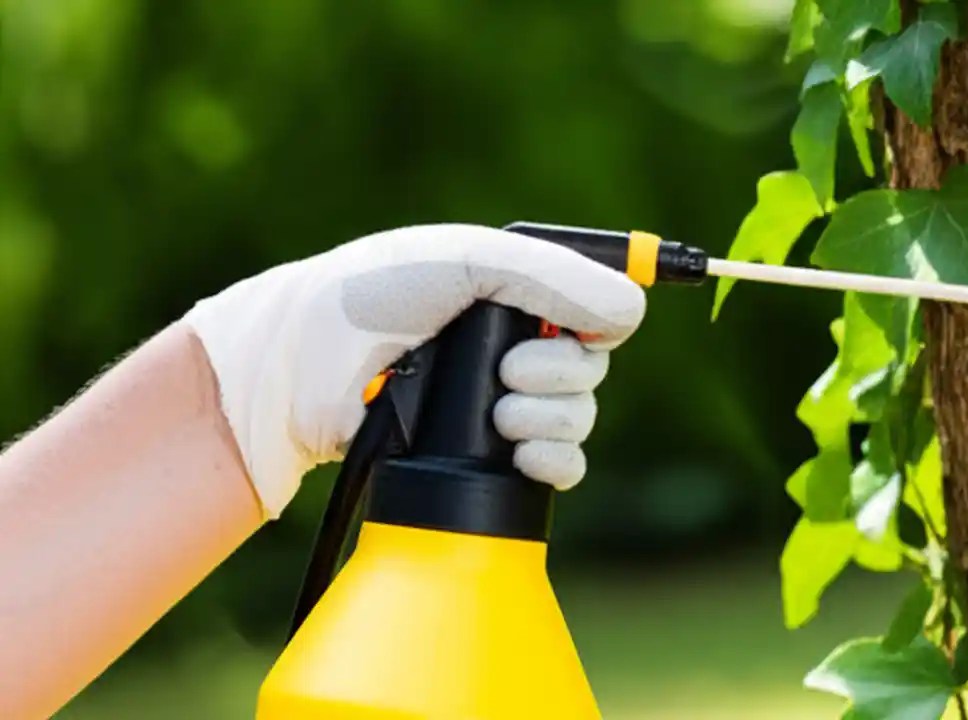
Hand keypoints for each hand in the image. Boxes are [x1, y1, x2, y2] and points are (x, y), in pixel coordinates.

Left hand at [183, 224, 645, 517]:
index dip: (603, 318)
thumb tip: (633, 310)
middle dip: (561, 370)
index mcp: (516, 292)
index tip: (589, 325)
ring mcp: (503, 403)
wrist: (302, 367)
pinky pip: (562, 469)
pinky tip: (526, 455)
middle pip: (595, 366)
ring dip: (552, 416)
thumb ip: (554, 276)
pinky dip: (556, 462)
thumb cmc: (373, 295)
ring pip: (581, 417)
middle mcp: (516, 345)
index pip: (598, 307)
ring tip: (498, 413)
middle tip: (509, 370)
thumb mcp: (471, 260)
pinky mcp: (489, 458)